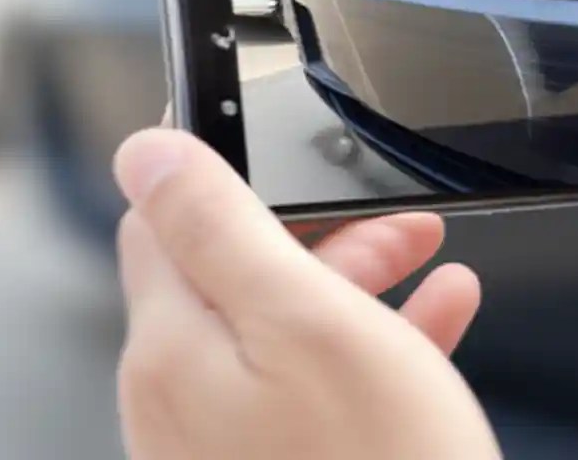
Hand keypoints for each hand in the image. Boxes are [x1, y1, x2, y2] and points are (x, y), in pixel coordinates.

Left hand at [113, 128, 500, 459]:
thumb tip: (146, 152)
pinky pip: (310, 390)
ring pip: (282, 331)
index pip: (165, 224)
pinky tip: (431, 327)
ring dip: (356, 284)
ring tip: (425, 263)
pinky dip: (369, 347)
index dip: (225, 174)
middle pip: (236, 278)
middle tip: (392, 222)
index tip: (284, 148)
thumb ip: (219, 227)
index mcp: (175, 353)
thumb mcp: (308, 320)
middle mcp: (181, 405)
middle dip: (320, 236)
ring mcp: (223, 449)